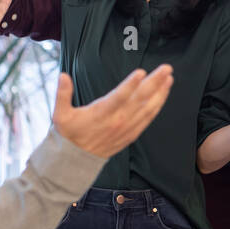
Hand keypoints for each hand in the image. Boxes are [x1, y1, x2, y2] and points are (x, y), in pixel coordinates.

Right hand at [53, 65, 172, 158]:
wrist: (77, 160)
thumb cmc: (69, 134)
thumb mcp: (60, 115)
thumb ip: (62, 94)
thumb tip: (63, 76)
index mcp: (101, 114)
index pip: (118, 97)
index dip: (130, 85)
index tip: (141, 72)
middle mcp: (117, 121)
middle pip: (139, 99)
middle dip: (154, 82)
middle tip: (165, 69)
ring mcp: (127, 128)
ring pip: (148, 108)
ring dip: (160, 92)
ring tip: (169, 78)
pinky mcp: (132, 133)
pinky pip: (148, 118)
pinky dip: (158, 105)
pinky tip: (163, 94)